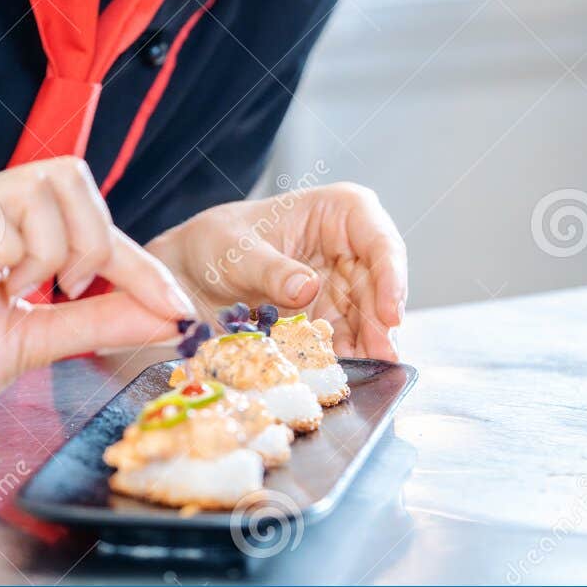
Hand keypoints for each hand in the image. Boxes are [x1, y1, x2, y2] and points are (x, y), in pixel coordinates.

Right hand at [0, 158, 195, 433]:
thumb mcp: (35, 341)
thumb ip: (96, 322)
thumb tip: (167, 317)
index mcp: (8, 224)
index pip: (92, 212)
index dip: (140, 260)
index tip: (177, 308)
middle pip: (70, 173)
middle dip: (94, 241)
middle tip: (70, 292)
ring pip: (39, 190)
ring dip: (50, 252)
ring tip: (15, 291)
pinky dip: (8, 257)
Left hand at [146, 182, 405, 359]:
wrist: (194, 272)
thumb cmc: (218, 242)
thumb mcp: (236, 251)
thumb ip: (271, 269)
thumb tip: (308, 288)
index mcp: (338, 212)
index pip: (380, 240)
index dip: (392, 276)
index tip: (389, 313)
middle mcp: (350, 247)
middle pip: (381, 286)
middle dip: (382, 324)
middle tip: (380, 358)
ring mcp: (343, 284)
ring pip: (370, 318)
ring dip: (369, 347)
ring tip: (365, 374)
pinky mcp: (330, 317)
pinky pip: (346, 338)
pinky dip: (345, 357)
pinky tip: (340, 374)